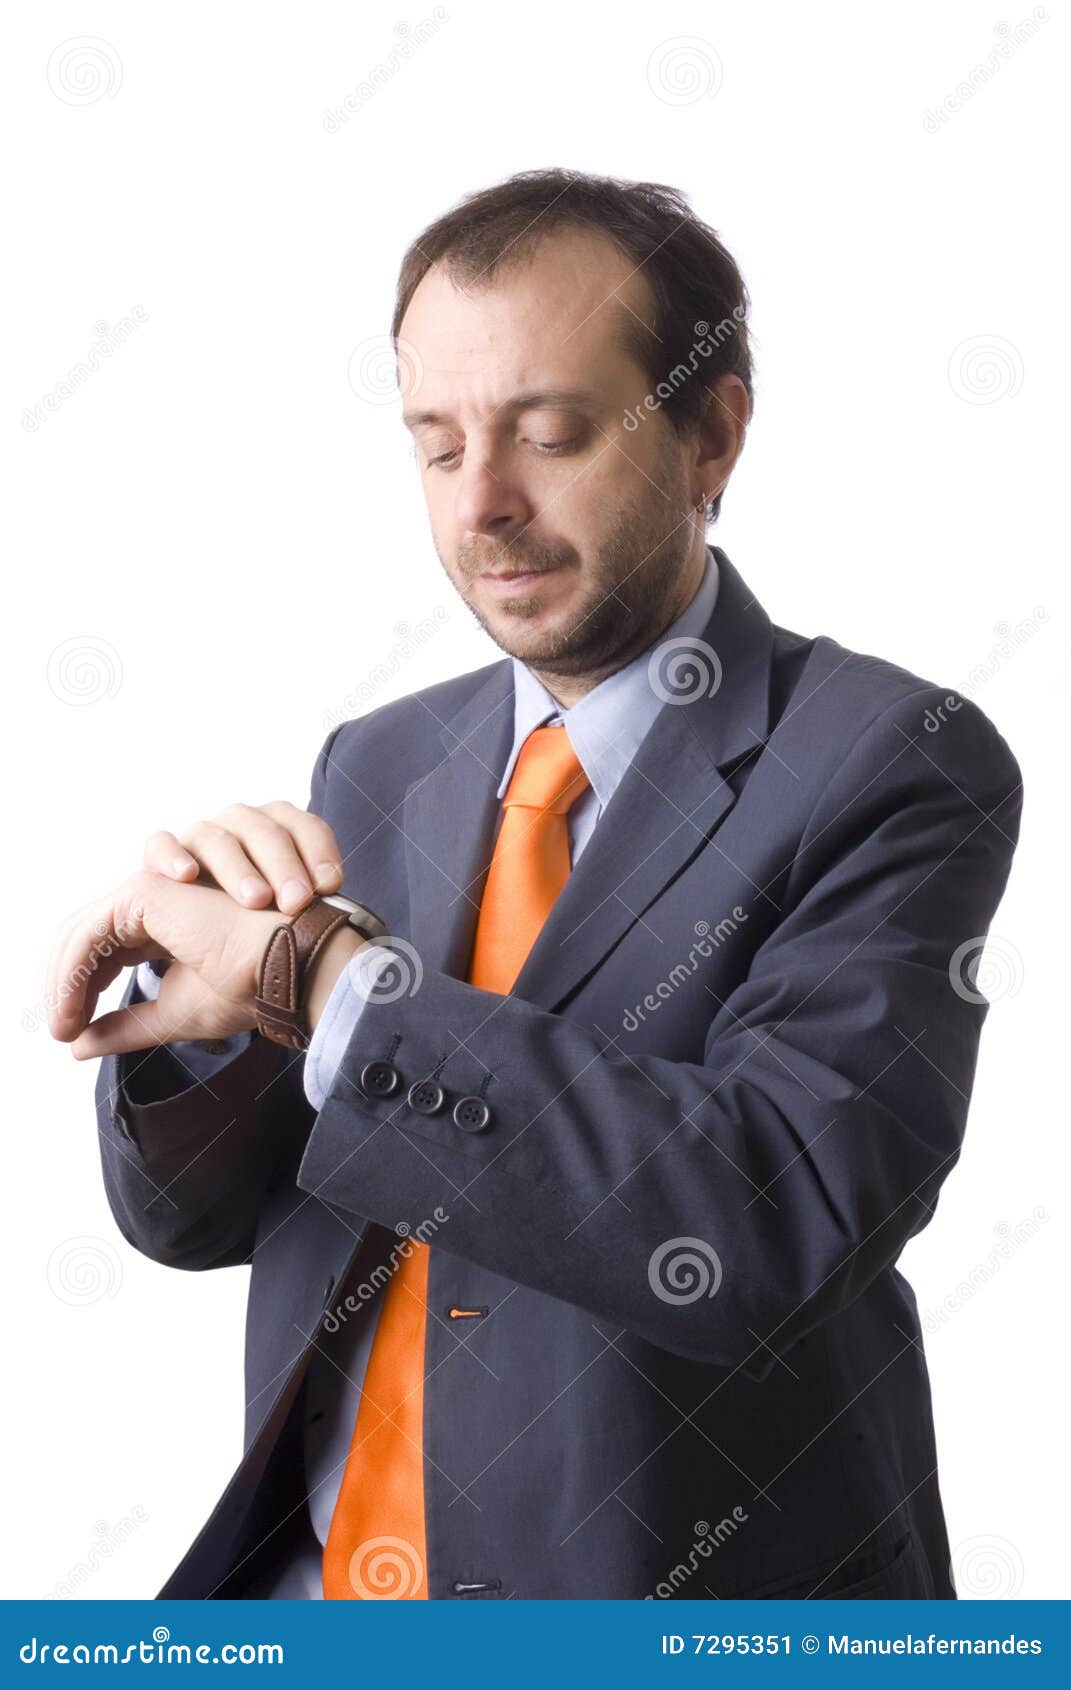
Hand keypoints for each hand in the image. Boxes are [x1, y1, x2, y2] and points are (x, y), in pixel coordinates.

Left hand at [46, 871, 282, 1058]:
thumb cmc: (249, 985)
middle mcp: (153, 904)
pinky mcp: (145, 891)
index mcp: (163, 925)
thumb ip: (127, 1026)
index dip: (80, 990)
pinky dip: (72, 973)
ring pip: (80, 934)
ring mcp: (148, 892)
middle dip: (65, 984)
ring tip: (65, 1025)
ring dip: (64, 982)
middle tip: (62, 1030)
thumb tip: (80, 1046)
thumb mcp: (173, 1014)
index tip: (73, 1033)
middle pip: (84, 938)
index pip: (103, 952)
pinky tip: (73, 1007)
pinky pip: (88, 934)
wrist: (285, 968)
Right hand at [143, 801, 344, 915]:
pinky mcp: (159, 856)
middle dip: (283, 864)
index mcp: (276, 831)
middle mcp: (239, 826)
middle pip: (264, 829)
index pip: (303, 825)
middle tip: (296, 901)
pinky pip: (159, 844)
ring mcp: (200, 837)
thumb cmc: (256, 927)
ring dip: (238, 867)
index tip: (331, 885)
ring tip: (255, 900)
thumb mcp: (288, 917)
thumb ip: (312, 909)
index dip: (319, 850)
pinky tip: (187, 876)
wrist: (206, 938)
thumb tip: (345, 917)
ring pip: (217, 837)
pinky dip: (171, 855)